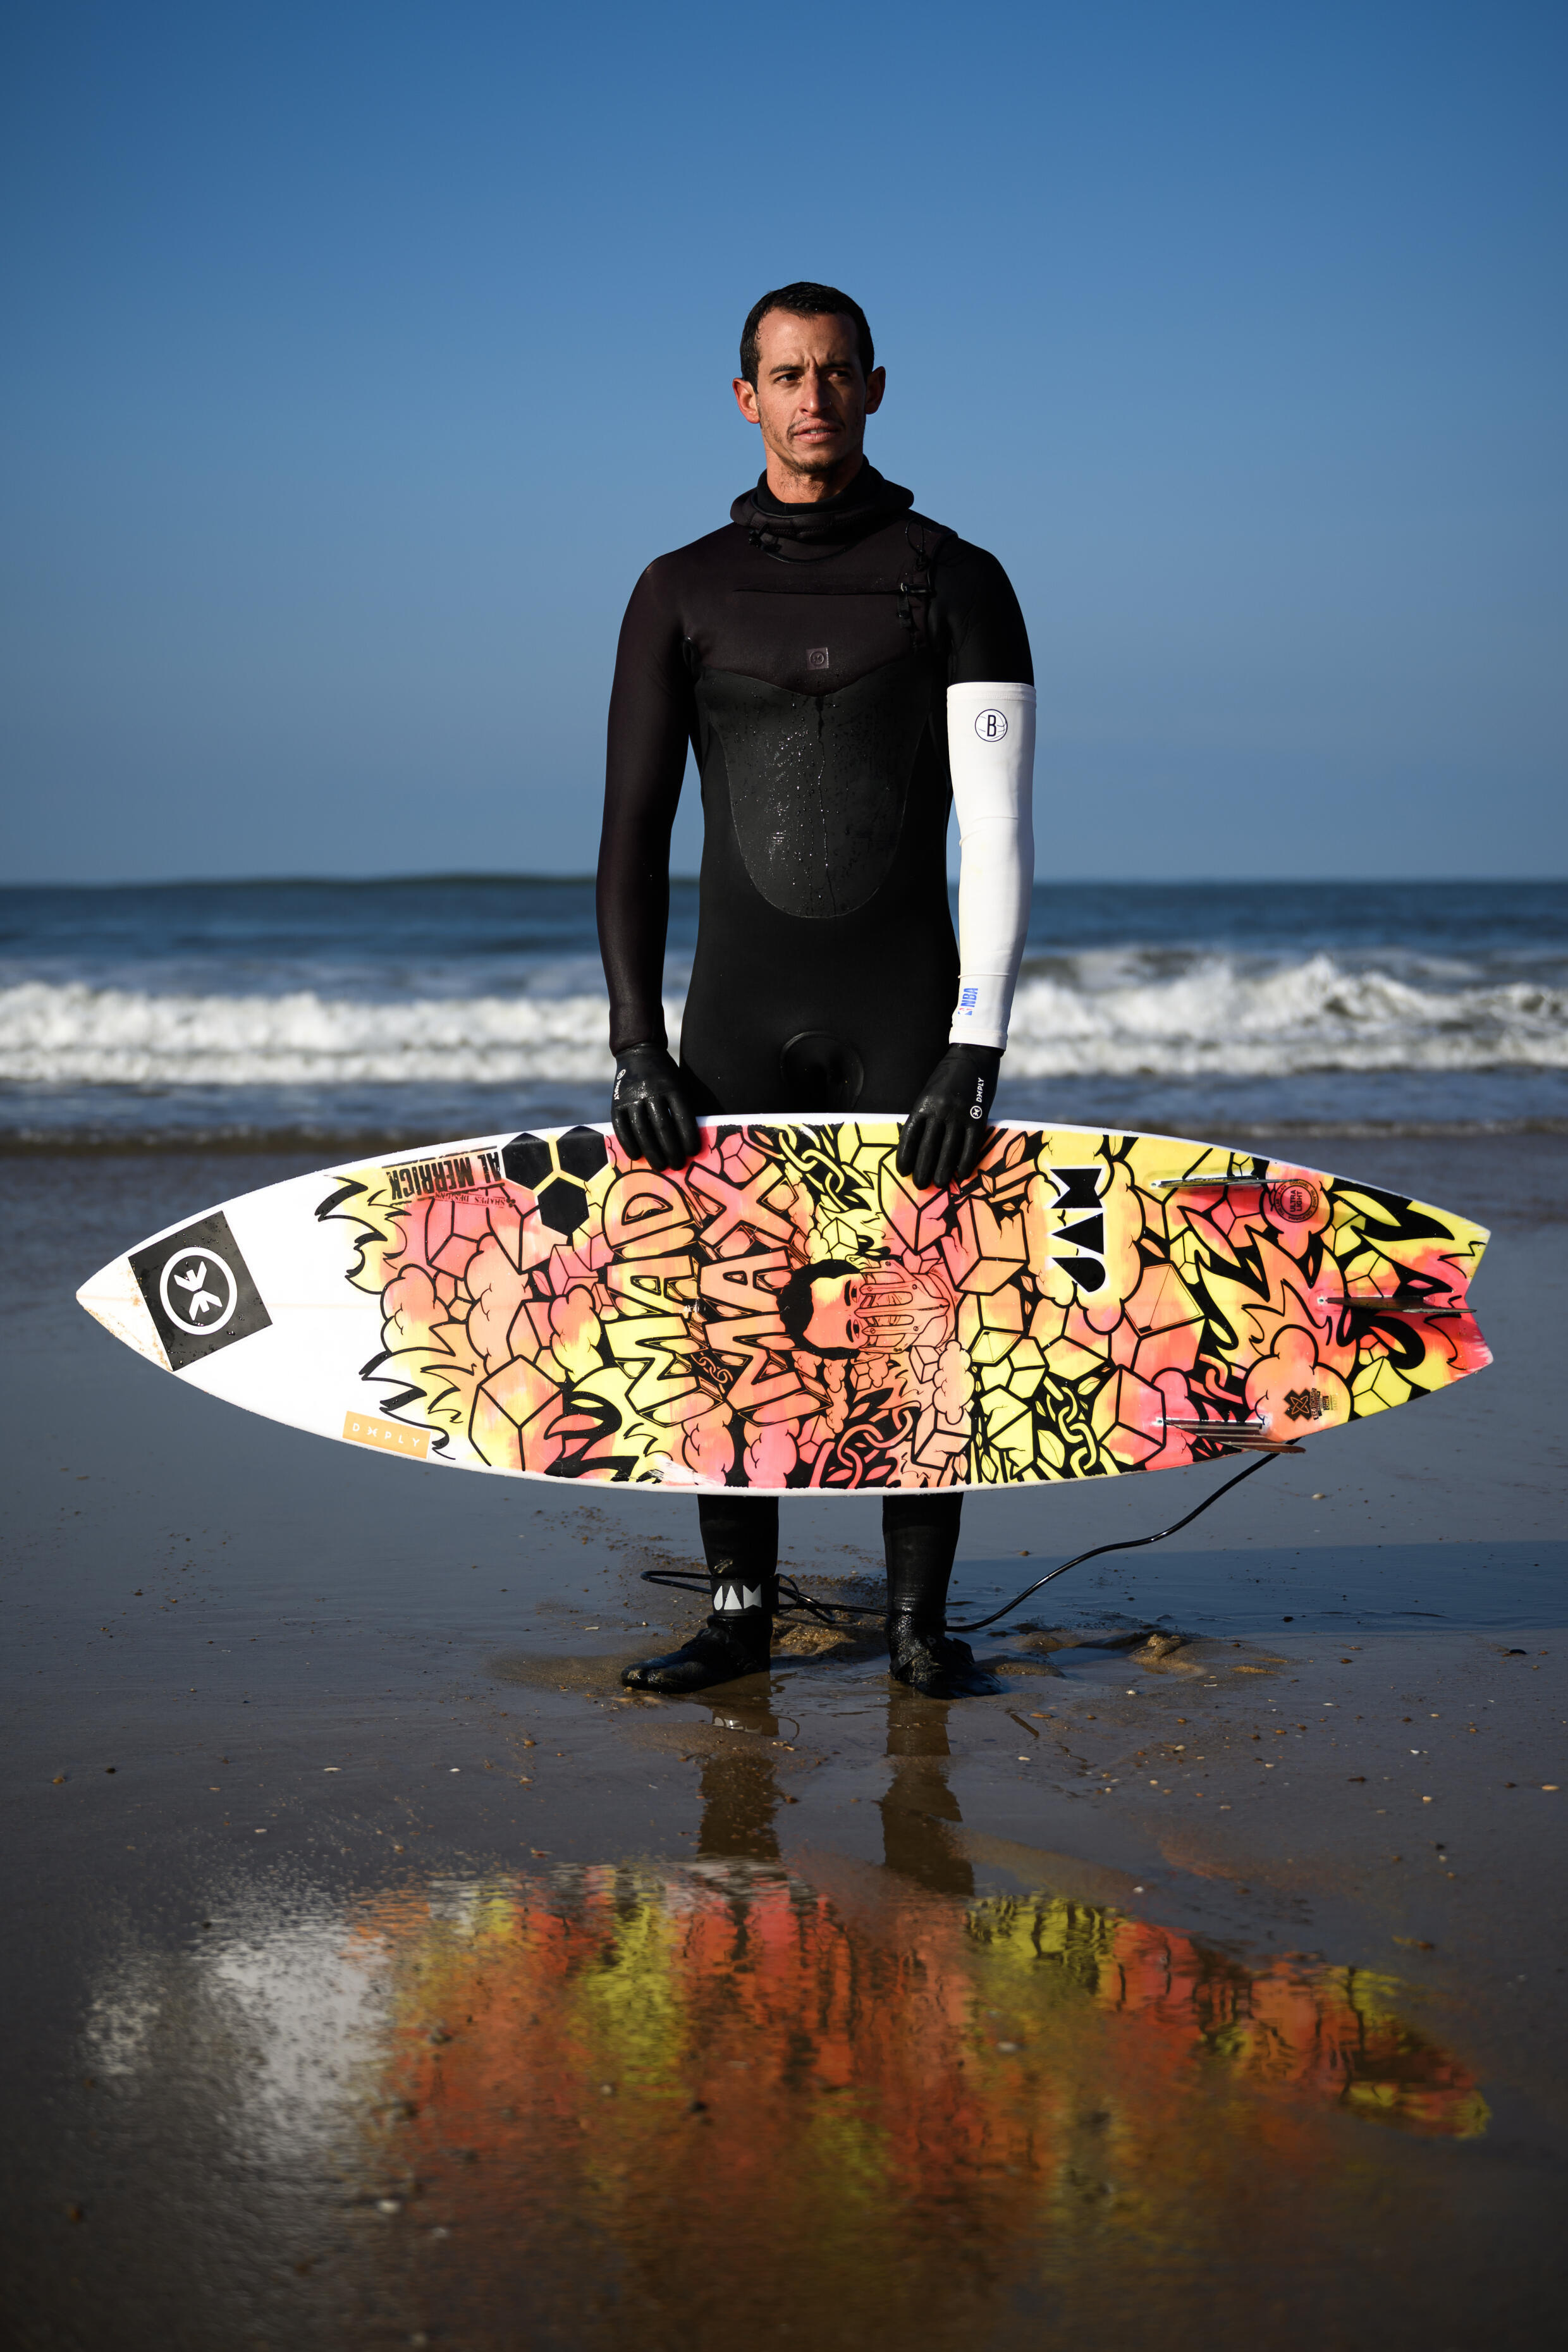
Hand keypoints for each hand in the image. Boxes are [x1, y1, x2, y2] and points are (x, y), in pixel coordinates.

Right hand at [611, 1044, 700, 1171]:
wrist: (638, 1051)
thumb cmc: (665, 1074)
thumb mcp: (679, 1083)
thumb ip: (682, 1107)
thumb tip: (688, 1140)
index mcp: (671, 1087)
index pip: (682, 1117)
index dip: (689, 1137)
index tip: (693, 1152)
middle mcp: (651, 1092)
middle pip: (663, 1127)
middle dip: (671, 1150)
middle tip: (677, 1166)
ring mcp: (631, 1097)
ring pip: (642, 1130)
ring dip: (652, 1152)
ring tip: (660, 1166)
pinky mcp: (616, 1103)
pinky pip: (621, 1128)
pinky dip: (628, 1144)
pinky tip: (636, 1156)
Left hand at [896, 1045, 999, 1189]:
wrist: (973, 1054)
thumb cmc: (947, 1077)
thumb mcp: (929, 1093)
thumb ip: (925, 1116)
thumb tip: (919, 1146)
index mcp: (923, 1105)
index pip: (909, 1137)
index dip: (905, 1157)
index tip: (903, 1172)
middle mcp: (939, 1111)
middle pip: (927, 1149)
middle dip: (922, 1170)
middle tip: (921, 1185)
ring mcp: (959, 1115)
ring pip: (949, 1151)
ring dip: (944, 1171)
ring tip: (940, 1184)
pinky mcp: (977, 1117)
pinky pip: (970, 1146)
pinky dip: (965, 1162)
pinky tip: (962, 1174)